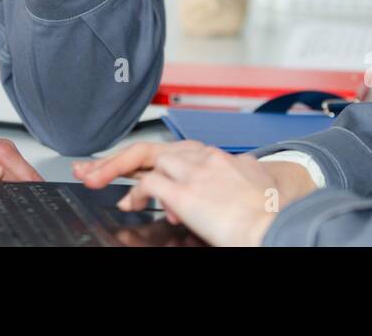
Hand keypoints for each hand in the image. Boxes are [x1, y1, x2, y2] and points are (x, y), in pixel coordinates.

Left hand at [74, 141, 312, 246]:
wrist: (277, 223)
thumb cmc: (271, 214)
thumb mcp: (252, 187)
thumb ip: (229, 180)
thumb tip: (219, 189)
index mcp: (221, 158)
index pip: (176, 153)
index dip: (151, 163)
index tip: (136, 172)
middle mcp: (205, 157)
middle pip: (154, 148)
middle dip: (121, 158)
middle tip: (93, 168)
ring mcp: (194, 171)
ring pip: (144, 157)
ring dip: (115, 169)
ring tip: (94, 179)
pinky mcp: (186, 190)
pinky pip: (150, 183)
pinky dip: (136, 191)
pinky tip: (130, 202)